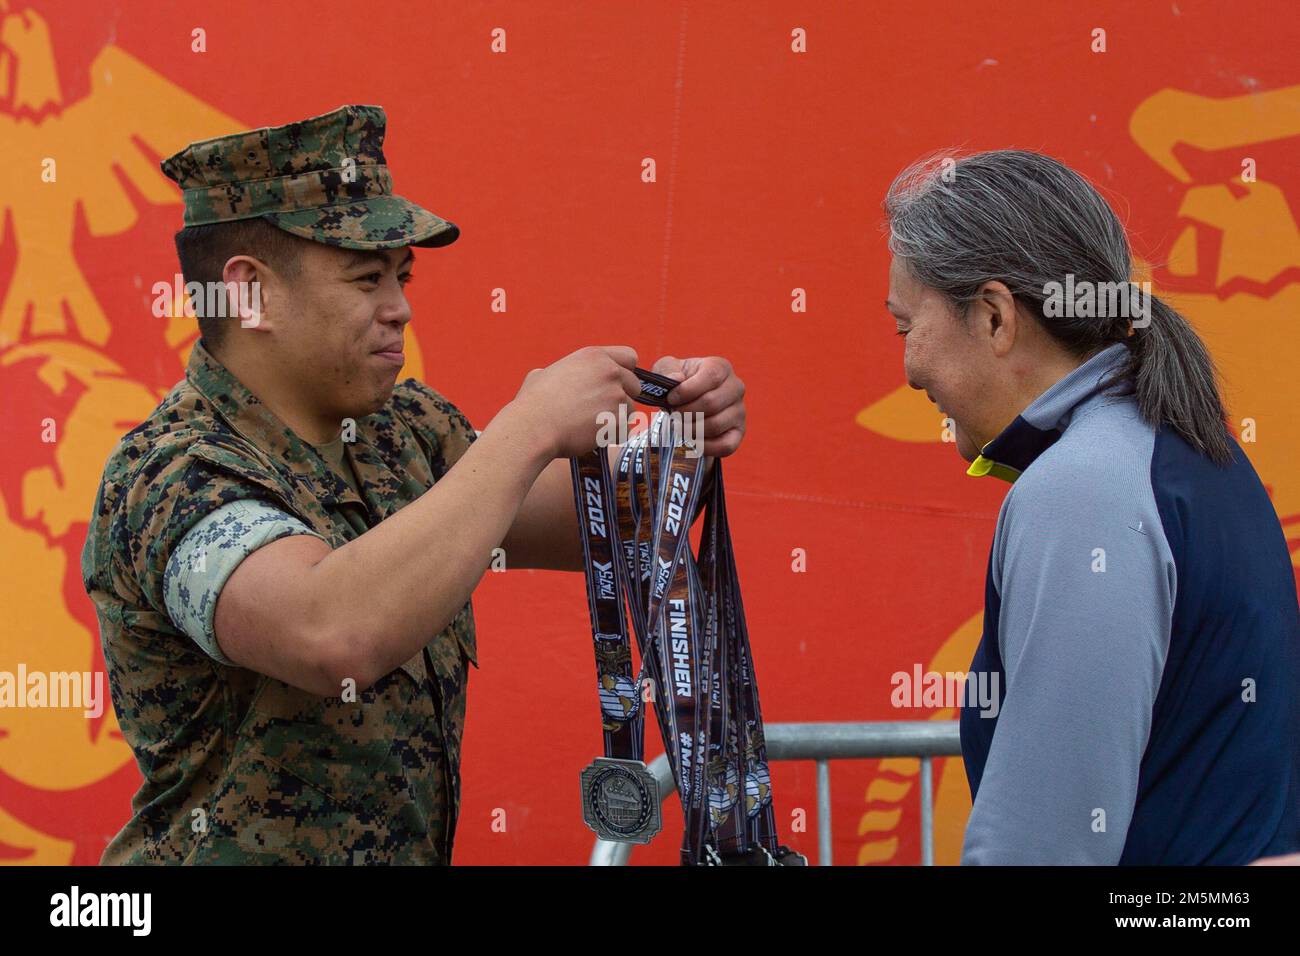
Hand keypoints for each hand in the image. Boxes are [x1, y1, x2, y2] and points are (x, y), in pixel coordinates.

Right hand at [509, 346, 641, 458]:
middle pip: (634, 385)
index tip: (615, 384)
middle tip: (600, 410)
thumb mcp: (543, 374)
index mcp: (594, 356)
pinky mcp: (617, 418)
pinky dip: (613, 435)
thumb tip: (557, 377)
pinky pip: (625, 429)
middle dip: (621, 397)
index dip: (625, 372)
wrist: (533, 427)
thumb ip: (563, 372)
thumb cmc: (533, 404)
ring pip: (630, 409)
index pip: (630, 357)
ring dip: (617, 418)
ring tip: (592, 425)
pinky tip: (594, 436)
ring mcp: (616, 395)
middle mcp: (609, 372)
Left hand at [650, 355, 745, 457]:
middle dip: (685, 412)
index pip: (711, 377)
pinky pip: (725, 445)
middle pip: (711, 403)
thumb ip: (667, 370)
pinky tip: (690, 440)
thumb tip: (676, 380)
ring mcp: (740, 411)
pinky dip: (703, 446)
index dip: (687, 390)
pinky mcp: (738, 433)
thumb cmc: (679, 383)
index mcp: (721, 367)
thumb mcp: (667, 369)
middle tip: (673, 415)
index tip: (670, 399)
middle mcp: (736, 388)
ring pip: (715, 425)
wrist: (689, 402)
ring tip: (679, 426)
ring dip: (690, 429)